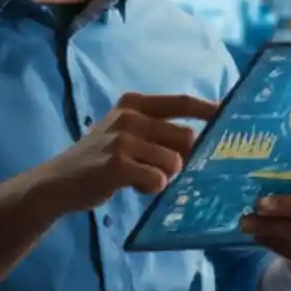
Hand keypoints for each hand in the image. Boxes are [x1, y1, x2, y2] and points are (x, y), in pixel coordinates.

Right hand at [42, 93, 217, 212]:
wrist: (58, 182)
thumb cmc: (100, 158)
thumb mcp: (127, 134)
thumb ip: (159, 132)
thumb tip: (203, 142)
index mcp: (134, 103)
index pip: (182, 102)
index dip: (209, 109)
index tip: (231, 116)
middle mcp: (130, 116)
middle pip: (186, 136)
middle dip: (185, 158)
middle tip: (168, 170)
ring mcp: (123, 139)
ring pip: (174, 162)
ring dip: (164, 177)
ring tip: (140, 177)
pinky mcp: (117, 165)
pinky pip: (157, 181)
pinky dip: (150, 189)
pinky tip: (131, 186)